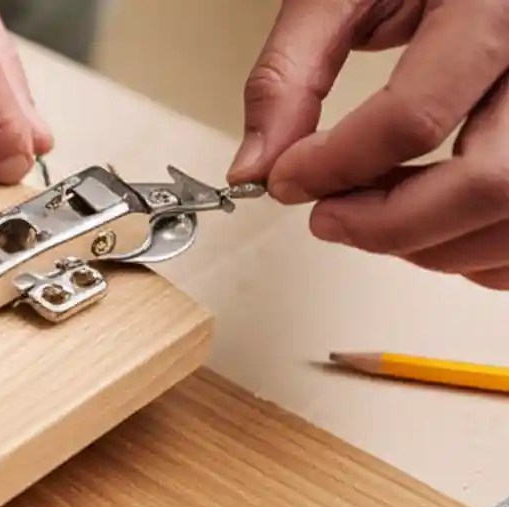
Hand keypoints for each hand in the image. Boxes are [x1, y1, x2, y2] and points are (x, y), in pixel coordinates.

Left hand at [229, 0, 508, 289]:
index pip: (414, 119)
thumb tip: (256, 167)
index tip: (285, 180)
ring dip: (431, 246)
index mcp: (489, 6)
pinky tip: (424, 225)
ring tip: (370, 218)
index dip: (335, 168)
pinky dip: (472, 247)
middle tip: (326, 218)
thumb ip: (289, 74)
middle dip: (389, 225)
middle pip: (486, 183)